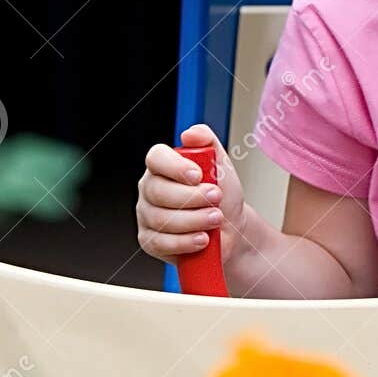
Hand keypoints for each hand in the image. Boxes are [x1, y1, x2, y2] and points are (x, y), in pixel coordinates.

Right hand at [136, 124, 246, 268]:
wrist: (231, 230)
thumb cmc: (221, 197)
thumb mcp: (221, 165)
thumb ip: (207, 142)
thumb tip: (191, 134)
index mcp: (163, 167)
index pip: (156, 158)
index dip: (175, 167)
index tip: (198, 175)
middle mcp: (150, 189)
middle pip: (158, 191)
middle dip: (192, 197)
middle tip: (216, 198)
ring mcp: (147, 215)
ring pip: (161, 219)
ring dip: (194, 220)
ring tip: (216, 219)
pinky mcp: (150, 241)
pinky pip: (161, 242)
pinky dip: (185, 242)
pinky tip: (202, 239)